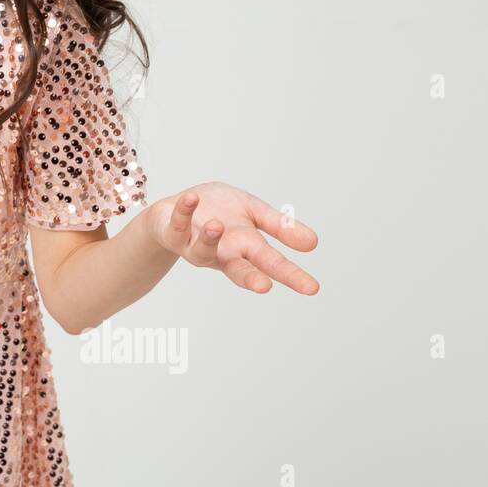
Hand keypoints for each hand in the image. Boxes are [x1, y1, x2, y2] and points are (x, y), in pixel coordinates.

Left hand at [146, 181, 318, 294]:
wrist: (179, 207)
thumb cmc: (219, 212)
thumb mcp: (254, 213)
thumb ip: (279, 226)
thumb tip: (313, 243)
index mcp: (245, 249)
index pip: (271, 264)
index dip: (289, 275)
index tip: (312, 287)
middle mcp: (222, 253)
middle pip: (240, 270)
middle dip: (253, 278)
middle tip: (267, 287)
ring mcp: (196, 245)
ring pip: (202, 250)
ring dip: (210, 239)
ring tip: (217, 226)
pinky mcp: (174, 232)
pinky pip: (178, 223)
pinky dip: (183, 211)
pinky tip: (191, 199)